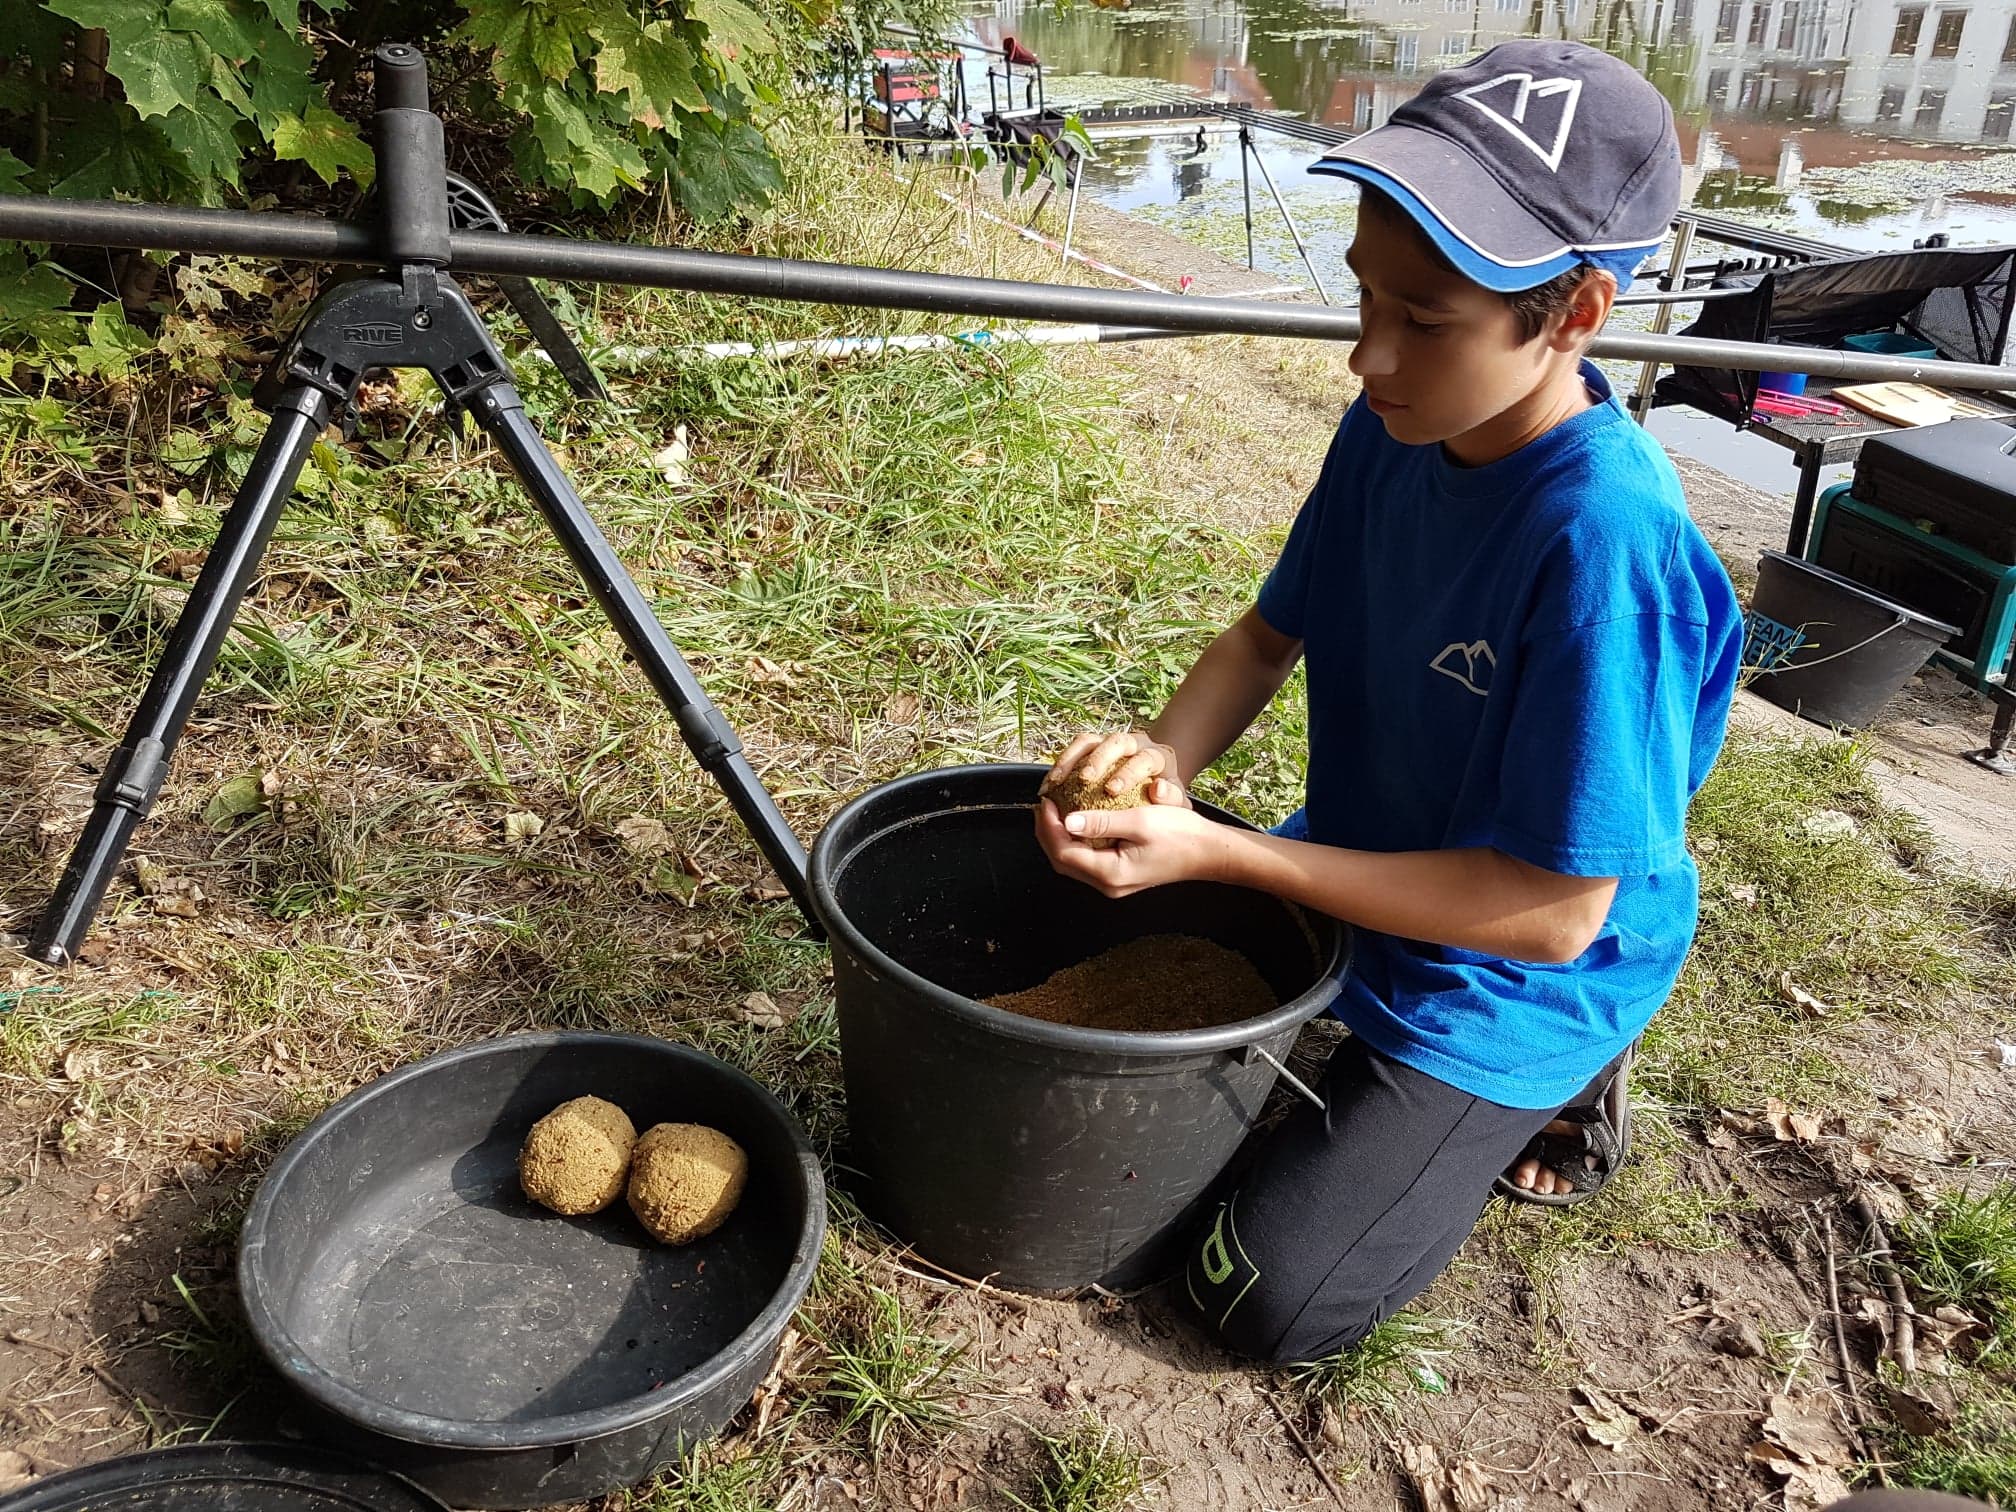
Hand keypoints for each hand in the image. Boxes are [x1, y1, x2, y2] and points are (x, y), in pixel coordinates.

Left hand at [1034, 798, 1233, 897]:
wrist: (1208, 853)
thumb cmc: (1181, 835)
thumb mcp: (1140, 821)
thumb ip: (1102, 821)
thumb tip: (1068, 820)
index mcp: (1111, 873)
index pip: (1064, 851)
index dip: (1049, 826)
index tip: (1047, 800)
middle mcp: (1108, 884)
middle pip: (1062, 861)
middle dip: (1047, 832)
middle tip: (1043, 804)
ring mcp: (1113, 883)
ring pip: (1072, 862)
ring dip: (1059, 837)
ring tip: (1054, 810)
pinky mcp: (1119, 876)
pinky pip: (1087, 859)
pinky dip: (1075, 841)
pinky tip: (1076, 820)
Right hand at [1044, 729, 1190, 808]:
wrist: (1158, 780)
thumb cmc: (1163, 799)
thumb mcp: (1175, 804)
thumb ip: (1172, 799)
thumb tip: (1158, 789)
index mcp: (1157, 756)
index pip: (1144, 758)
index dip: (1127, 772)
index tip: (1112, 790)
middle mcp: (1134, 743)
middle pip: (1116, 741)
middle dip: (1098, 759)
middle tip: (1085, 778)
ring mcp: (1111, 742)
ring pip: (1090, 740)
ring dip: (1070, 759)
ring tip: (1057, 782)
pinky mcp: (1093, 745)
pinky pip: (1073, 749)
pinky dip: (1059, 765)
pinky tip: (1049, 786)